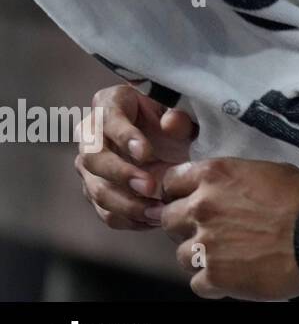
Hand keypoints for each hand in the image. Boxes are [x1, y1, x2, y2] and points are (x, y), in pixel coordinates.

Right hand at [74, 85, 195, 229]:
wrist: (169, 139)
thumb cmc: (173, 120)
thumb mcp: (182, 113)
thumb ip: (179, 117)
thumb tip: (170, 123)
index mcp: (109, 103)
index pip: (109, 119)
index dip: (125, 138)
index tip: (146, 153)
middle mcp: (90, 134)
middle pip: (92, 158)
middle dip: (121, 175)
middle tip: (150, 187)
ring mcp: (90, 166)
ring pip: (96, 189)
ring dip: (125, 204)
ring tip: (157, 210)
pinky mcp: (97, 190)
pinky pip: (105, 211)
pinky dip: (128, 219)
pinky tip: (152, 219)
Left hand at [160, 158, 298, 300]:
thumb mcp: (269, 171)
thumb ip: (235, 180)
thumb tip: (225, 189)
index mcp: (215, 176)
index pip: (171, 182)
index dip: (179, 193)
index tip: (187, 200)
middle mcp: (202, 207)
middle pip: (168, 220)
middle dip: (185, 226)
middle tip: (210, 231)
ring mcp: (205, 244)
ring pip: (181, 255)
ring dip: (200, 257)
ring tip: (228, 256)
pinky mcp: (216, 276)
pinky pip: (197, 283)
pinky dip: (213, 282)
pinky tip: (234, 274)